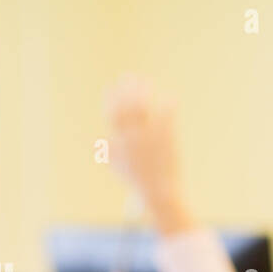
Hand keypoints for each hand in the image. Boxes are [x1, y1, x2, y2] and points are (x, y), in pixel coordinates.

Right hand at [106, 77, 190, 232]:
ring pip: (145, 106)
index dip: (111, 99)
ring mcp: (150, 135)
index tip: (111, 88)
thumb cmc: (138, 183)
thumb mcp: (119, 168)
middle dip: (126, 89)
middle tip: (129, 77)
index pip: (112, 114)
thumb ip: (110, 153)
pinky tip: (170, 97)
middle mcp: (132, 136)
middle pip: (127, 105)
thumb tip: (102, 142)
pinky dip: (168, 104)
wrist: (159, 193)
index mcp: (119, 142)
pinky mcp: (167, 137)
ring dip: (144, 91)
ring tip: (146, 82)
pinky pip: (166, 114)